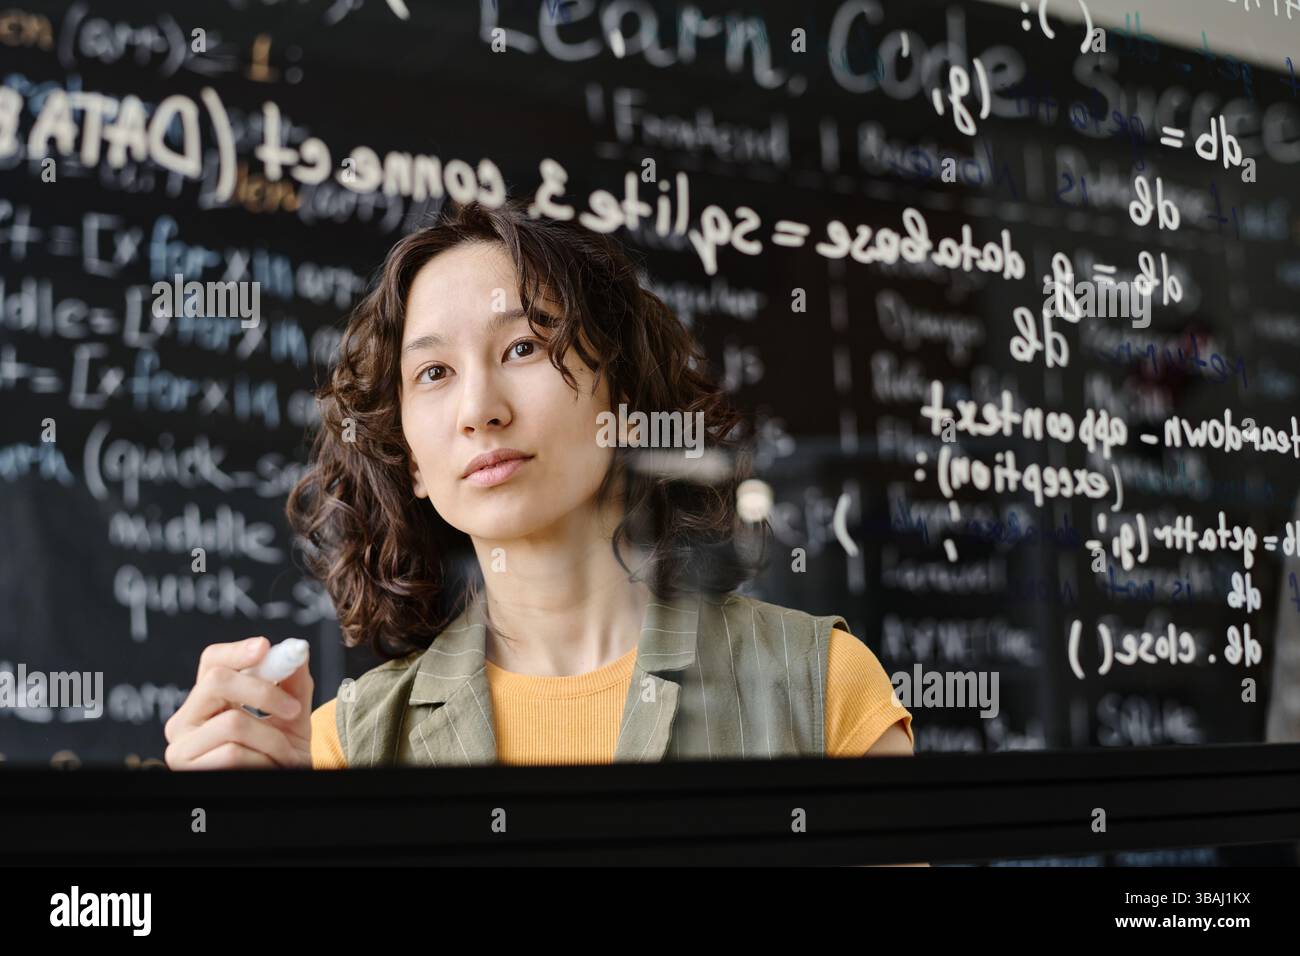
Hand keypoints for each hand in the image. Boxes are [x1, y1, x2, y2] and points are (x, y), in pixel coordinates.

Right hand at [163, 637, 313, 769]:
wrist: (281, 787)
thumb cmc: (282, 751)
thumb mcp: (292, 713)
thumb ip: (293, 681)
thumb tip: (296, 650)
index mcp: (208, 700)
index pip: (212, 661)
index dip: (237, 650)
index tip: (264, 647)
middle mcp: (186, 720)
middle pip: (217, 681)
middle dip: (264, 692)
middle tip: (294, 709)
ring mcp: (182, 746)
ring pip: (233, 722)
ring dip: (272, 738)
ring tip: (283, 754)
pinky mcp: (188, 769)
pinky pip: (233, 753)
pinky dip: (262, 760)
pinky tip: (266, 767)